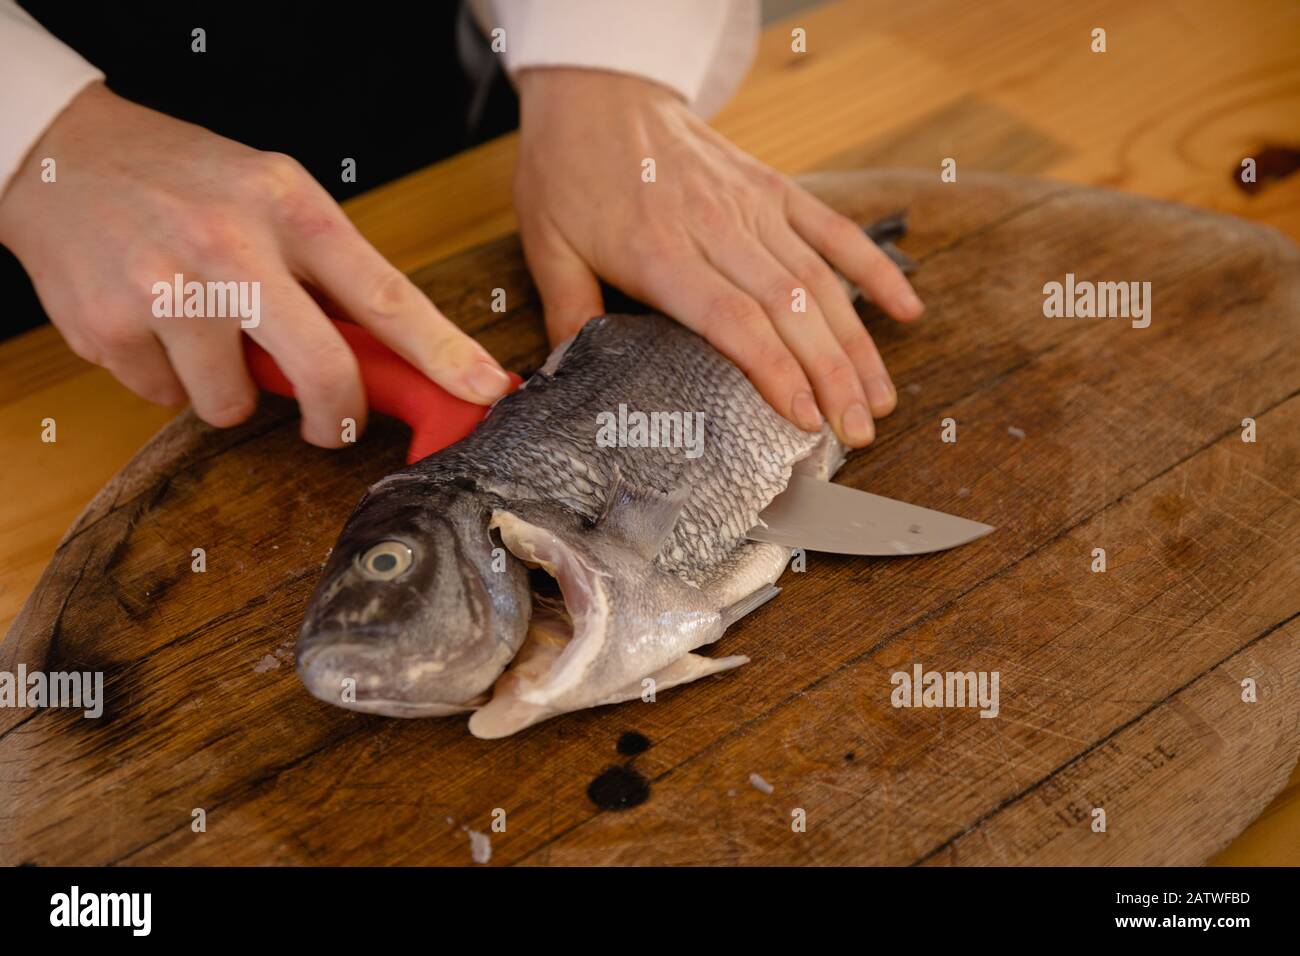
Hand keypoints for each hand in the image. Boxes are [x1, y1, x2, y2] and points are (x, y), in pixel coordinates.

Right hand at [0, 82, 511, 446]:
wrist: (61, 156)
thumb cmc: (186, 182)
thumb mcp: (272, 196)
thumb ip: (327, 273)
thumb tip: (389, 365)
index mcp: (291, 208)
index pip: (386, 295)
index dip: (445, 354)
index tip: (489, 392)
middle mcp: (233, 247)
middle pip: (324, 370)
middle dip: (336, 416)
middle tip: (329, 422)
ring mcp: (166, 289)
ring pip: (233, 403)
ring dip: (228, 389)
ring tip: (201, 329)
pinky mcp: (108, 328)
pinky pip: (168, 401)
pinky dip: (170, 379)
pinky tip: (152, 325)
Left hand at [513, 69, 923, 447]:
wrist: (600, 89)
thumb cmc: (570, 171)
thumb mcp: (546, 244)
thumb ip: (568, 311)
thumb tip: (575, 375)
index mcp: (659, 252)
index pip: (731, 320)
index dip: (775, 371)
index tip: (805, 418)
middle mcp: (717, 228)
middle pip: (789, 310)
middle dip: (830, 377)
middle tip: (855, 434)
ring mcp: (753, 205)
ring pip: (820, 280)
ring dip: (857, 344)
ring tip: (880, 400)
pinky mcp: (774, 187)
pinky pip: (834, 230)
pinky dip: (874, 268)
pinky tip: (906, 311)